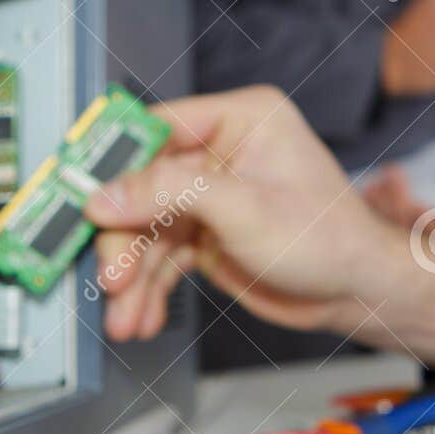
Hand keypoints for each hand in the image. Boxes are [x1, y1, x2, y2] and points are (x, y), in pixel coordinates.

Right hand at [83, 86, 434, 364]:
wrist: (358, 291)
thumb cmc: (329, 238)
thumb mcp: (244, 208)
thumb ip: (170, 193)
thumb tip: (106, 193)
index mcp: (241, 119)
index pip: (155, 128)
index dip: (112, 162)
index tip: (77, 194)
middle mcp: (222, 150)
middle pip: (141, 186)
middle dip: (123, 238)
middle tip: (111, 276)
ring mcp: (213, 194)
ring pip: (147, 228)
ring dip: (132, 274)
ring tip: (124, 315)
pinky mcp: (209, 233)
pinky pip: (162, 256)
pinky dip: (148, 287)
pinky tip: (141, 315)